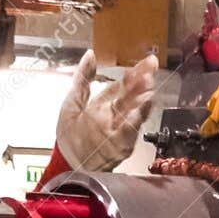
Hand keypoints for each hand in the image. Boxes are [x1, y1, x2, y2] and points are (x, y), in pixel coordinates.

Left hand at [57, 51, 159, 172]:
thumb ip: (82, 79)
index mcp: (104, 105)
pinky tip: (144, 106)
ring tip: (149, 81)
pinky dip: (136, 118)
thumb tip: (90, 54)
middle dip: (141, 80)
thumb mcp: (72, 102)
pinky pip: (129, 130)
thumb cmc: (69, 136)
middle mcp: (114, 116)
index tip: (147, 62)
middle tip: (151, 65)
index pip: (121, 87)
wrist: (66, 163)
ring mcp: (118, 130)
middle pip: (130, 95)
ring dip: (141, 96)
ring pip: (133, 110)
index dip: (132, 74)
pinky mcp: (120, 144)